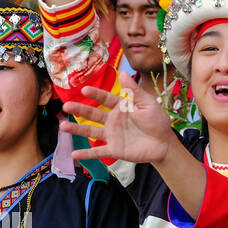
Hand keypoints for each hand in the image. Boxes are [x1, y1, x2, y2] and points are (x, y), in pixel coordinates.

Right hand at [60, 71, 176, 164]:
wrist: (164, 144)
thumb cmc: (157, 121)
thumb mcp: (148, 104)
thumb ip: (134, 91)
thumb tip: (123, 73)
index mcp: (120, 107)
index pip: (105, 99)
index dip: (95, 94)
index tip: (84, 90)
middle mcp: (112, 120)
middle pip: (93, 114)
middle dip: (79, 110)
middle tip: (66, 106)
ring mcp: (112, 135)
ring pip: (91, 131)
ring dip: (77, 129)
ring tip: (63, 127)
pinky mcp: (114, 149)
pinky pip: (98, 152)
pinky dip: (86, 153)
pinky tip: (74, 154)